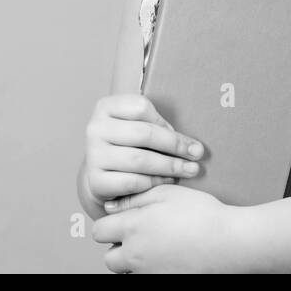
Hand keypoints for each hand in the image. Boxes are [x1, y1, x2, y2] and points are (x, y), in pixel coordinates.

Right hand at [82, 93, 204, 210]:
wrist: (101, 176)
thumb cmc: (127, 147)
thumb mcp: (136, 127)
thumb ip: (156, 127)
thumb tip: (191, 145)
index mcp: (106, 107)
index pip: (141, 107)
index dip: (166, 123)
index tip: (184, 137)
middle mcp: (95, 129)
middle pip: (143, 133)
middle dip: (175, 145)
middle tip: (197, 154)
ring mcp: (94, 155)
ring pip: (139, 159)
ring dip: (170, 166)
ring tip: (189, 170)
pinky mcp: (96, 181)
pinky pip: (132, 182)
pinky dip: (154, 183)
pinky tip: (168, 182)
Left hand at [92, 183, 244, 273]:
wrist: (229, 241)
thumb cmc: (201, 214)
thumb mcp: (166, 194)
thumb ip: (134, 199)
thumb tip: (111, 207)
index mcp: (132, 228)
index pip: (99, 231)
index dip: (109, 223)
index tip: (122, 219)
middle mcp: (135, 255)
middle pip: (109, 258)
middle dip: (118, 247)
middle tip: (138, 234)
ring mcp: (148, 273)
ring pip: (126, 271)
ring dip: (132, 260)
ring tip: (154, 246)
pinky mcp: (162, 281)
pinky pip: (146, 276)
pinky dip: (150, 269)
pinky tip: (167, 256)